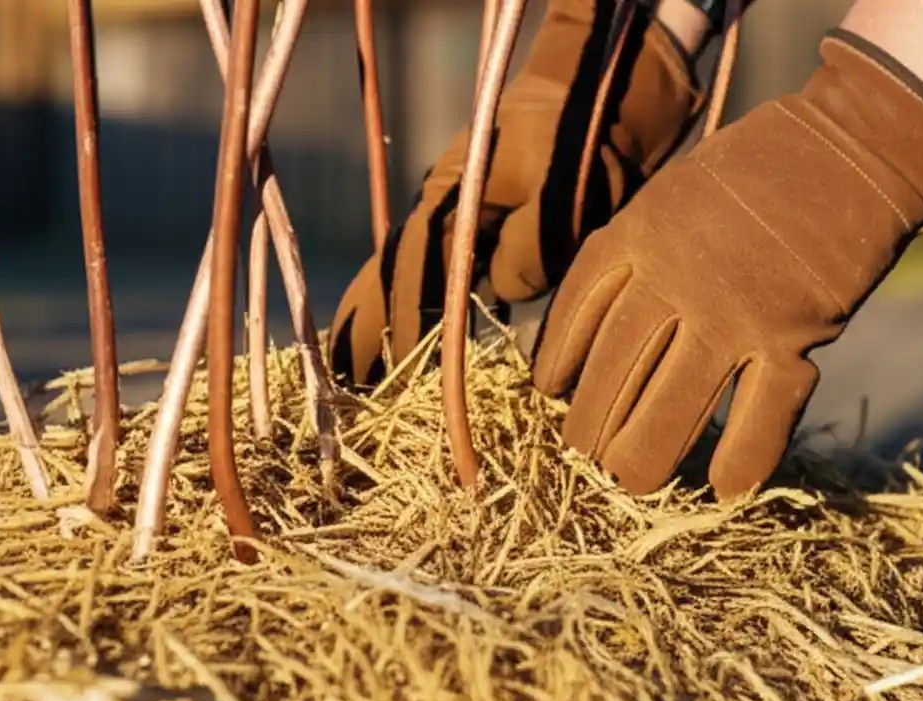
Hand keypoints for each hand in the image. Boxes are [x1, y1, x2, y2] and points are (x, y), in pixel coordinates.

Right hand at [330, 1, 702, 385]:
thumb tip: (500, 291)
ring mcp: (450, 218)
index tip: (388, 363)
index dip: (399, 317)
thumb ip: (533, 244)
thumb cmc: (577, 146)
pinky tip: (404, 337)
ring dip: (379, 317)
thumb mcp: (565, 191)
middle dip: (364, 323)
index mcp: (449, 199)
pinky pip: (430, 272)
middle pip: (389, 272)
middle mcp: (438, 210)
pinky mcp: (471, 228)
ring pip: (403, 275)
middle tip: (339, 374)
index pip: (412, 267)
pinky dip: (410, 303)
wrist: (583, 103)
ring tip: (355, 367)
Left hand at [533, 30, 922, 498]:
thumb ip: (634, 251)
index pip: (579, 314)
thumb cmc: (757, 168)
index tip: (550, 389)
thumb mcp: (672, 193)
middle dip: (592, 422)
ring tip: (629, 480)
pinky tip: (722, 488)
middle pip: (614, 369)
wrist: (855, 145)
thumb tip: (598, 315)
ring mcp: (735, 311)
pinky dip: (742, 456)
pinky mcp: (795, 336)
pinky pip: (761, 413)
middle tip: (584, 452)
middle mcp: (676, 278)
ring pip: (672, 403)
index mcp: (638, 235)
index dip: (558, 359)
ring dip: (644, 453)